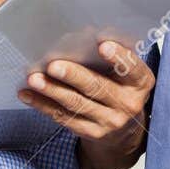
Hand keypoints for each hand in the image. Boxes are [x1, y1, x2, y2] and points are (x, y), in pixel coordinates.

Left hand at [19, 40, 152, 145]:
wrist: (124, 130)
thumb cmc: (121, 88)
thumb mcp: (127, 74)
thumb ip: (112, 58)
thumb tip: (80, 35)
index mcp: (141, 83)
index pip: (132, 69)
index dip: (118, 57)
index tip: (102, 44)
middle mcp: (128, 104)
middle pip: (98, 88)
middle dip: (74, 76)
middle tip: (53, 65)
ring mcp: (110, 122)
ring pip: (77, 104)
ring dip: (52, 90)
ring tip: (34, 78)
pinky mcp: (92, 133)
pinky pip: (64, 118)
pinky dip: (44, 105)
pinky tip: (28, 94)